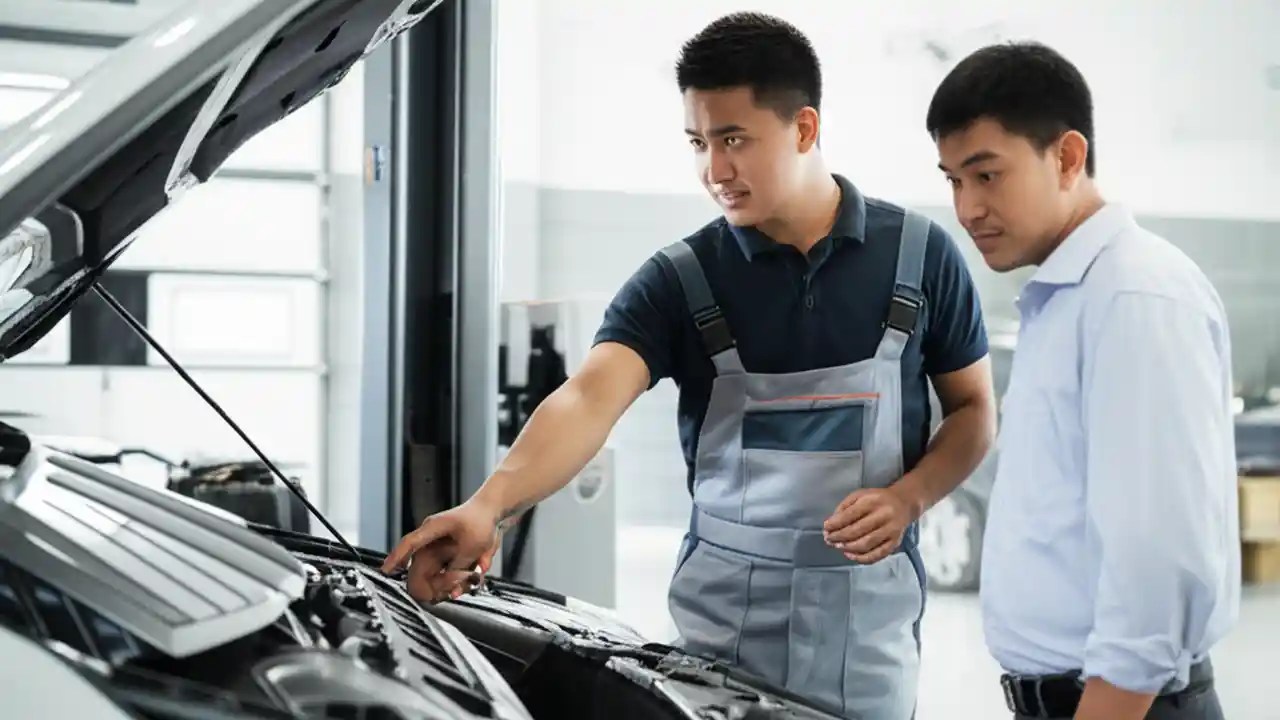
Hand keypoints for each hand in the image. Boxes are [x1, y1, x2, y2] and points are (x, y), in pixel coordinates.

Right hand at [381, 497, 502, 602]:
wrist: (495, 514)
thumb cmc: (481, 520)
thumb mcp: (473, 544)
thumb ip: (459, 566)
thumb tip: (450, 588)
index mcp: (432, 530)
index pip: (409, 544)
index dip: (395, 557)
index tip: (385, 571)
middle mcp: (431, 544)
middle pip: (421, 573)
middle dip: (439, 585)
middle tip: (458, 587)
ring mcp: (439, 553)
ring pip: (435, 580)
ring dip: (453, 585)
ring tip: (473, 577)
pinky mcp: (448, 561)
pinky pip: (448, 580)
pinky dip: (461, 582)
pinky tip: (476, 575)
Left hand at [822, 487, 913, 563]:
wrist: (903, 504)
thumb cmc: (876, 499)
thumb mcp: (859, 495)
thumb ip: (844, 507)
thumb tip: (831, 524)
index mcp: (872, 501)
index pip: (849, 515)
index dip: (835, 524)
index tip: (825, 528)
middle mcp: (883, 515)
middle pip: (856, 531)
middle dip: (839, 537)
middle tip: (828, 539)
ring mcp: (891, 530)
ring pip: (866, 544)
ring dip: (848, 548)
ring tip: (837, 546)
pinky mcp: (895, 542)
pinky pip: (877, 554)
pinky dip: (862, 558)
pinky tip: (851, 555)